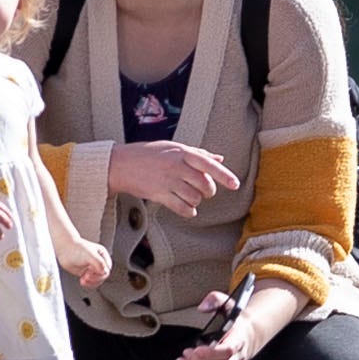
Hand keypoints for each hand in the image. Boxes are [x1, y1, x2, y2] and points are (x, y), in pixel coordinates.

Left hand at [71, 238, 110, 286]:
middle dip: (95, 278)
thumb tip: (104, 272)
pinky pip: (90, 282)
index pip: (107, 268)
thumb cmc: (77, 249)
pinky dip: (87, 283)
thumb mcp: (90, 254)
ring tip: (83, 279)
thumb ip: (99, 263)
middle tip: (87, 276)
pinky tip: (82, 280)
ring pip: (97, 280)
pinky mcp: (85, 273)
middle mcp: (98, 262)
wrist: (65, 250)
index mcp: (102, 255)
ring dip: (91, 282)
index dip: (101, 273)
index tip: (91, 271)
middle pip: (103, 276)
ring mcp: (92, 268)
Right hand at [107, 139, 241, 218]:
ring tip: (190, 198)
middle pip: (204, 184)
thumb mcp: (175, 148)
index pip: (209, 165)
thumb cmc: (150, 154)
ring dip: (196, 201)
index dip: (224, 176)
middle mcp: (177, 167)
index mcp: (183, 153)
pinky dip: (188, 211)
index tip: (235, 185)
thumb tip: (219, 159)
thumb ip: (198, 154)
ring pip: (194, 197)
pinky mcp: (158, 195)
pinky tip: (188, 210)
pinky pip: (181, 207)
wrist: (123, 164)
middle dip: (208, 191)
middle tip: (204, 191)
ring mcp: (168, 181)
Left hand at [176, 292, 256, 359]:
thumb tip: (202, 307)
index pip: (228, 351)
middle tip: (185, 354)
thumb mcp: (228, 304)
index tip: (197, 349)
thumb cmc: (234, 321)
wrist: (246, 335)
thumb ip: (215, 300)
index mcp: (240, 340)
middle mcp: (238, 357)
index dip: (211, 353)